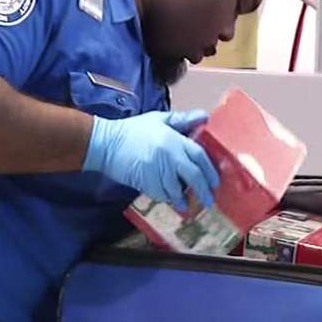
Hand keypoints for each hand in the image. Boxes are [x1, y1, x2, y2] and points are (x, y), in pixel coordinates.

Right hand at [82, 110, 219, 211]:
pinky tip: (172, 202)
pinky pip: (162, 194)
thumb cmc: (133, 130)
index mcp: (174, 139)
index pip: (199, 156)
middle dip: (203, 190)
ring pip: (177, 189)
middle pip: (193, 175)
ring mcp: (157, 170)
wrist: (107, 143)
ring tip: (189, 205)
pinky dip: (168, 199)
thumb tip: (205, 116)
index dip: (209, 170)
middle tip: (208, 200)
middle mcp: (169, 155)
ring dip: (185, 199)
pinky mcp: (145, 182)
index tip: (215, 182)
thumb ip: (183, 120)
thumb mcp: (159, 119)